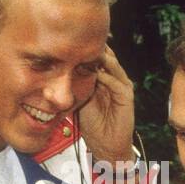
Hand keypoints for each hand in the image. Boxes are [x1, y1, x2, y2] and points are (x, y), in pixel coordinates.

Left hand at [79, 44, 135, 164]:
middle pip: (106, 56)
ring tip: (90, 50)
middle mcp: (113, 78)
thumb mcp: (79, 100)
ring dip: (101, 58)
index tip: (71, 39)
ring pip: (112, 66)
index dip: (85, 48)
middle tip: (81, 37)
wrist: (105, 145)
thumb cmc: (92, 125)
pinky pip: (117, 82)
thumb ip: (74, 85)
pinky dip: (107, 76)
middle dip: (94, 48)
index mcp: (102, 78)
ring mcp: (121, 86)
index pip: (95, 57)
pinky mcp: (126, 96)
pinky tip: (98, 72)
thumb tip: (58, 72)